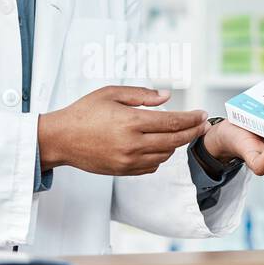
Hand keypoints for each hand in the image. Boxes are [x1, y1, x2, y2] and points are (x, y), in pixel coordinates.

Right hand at [38, 86, 210, 176]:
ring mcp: (129, 160)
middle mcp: (133, 143)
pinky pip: (152, 166)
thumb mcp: (111, 93)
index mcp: (131, 121)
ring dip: (175, 144)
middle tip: (202, 125)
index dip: (191, 119)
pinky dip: (160, 156)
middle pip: (175, 140)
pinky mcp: (124, 171)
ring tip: (177, 132)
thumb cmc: (84, 112)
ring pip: (166, 155)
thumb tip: (166, 97)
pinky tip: (158, 145)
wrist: (61, 139)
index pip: (172, 122)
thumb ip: (142, 95)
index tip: (202, 115)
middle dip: (192, 132)